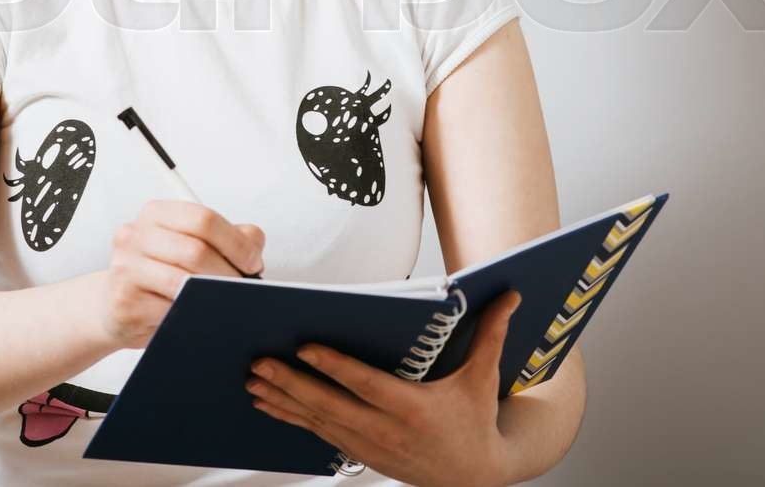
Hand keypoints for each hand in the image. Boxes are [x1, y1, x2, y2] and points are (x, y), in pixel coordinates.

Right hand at [92, 199, 264, 349]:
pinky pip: (169, 310)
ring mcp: (125, 267)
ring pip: (183, 282)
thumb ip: (228, 237)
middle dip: (228, 274)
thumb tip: (253, 246)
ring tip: (225, 302)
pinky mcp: (124, 301)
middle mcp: (135, 234)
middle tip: (242, 288)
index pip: (204, 219)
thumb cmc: (159, 272)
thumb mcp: (189, 244)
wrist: (114, 305)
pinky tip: (196, 315)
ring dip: (213, 296)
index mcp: (156, 213)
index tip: (252, 262)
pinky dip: (191, 315)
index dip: (236, 243)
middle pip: (196, 251)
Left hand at [244, 289, 522, 486]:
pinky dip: (292, 420)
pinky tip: (268, 405)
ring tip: (254, 382)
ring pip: (318, 423)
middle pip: (331, 406)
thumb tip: (510, 295)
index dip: (335, 367)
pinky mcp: (361, 453)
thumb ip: (491, 335)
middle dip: (291, 385)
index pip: (366, 385)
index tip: (305, 349)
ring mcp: (370, 446)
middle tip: (260, 364)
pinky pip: (319, 435)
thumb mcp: (483, 380)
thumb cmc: (475, 423)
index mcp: (414, 409)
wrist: (474, 477)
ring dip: (283, 402)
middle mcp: (387, 431)